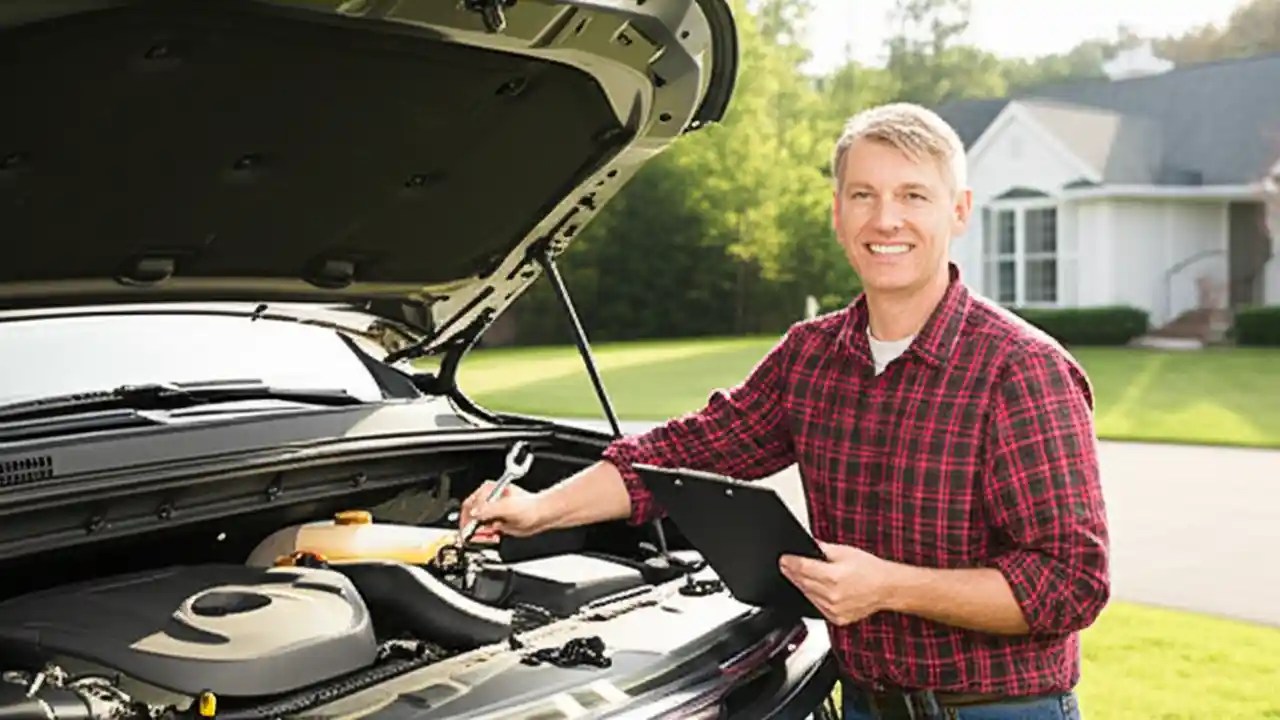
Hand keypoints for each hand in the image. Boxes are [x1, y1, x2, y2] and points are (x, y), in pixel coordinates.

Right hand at [457, 480, 547, 542]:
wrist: (540, 516)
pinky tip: (495, 536)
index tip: (468, 529)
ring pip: (476, 526)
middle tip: (480, 535)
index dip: (467, 518)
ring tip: (491, 535)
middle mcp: (487, 501)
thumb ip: (489, 509)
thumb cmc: (529, 506)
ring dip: (481, 534)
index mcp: (488, 491)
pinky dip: (486, 537)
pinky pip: (483, 532)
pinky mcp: (495, 523)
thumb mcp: (507, 506)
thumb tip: (474, 513)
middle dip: (473, 528)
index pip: (469, 505)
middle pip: (470, 516)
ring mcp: (491, 513)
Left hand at [779, 541, 898, 626]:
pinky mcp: (837, 618)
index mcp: (833, 576)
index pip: (803, 568)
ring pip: (808, 596)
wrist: (887, 588)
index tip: (783, 559)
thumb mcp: (846, 552)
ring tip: (797, 576)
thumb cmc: (870, 570)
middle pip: (803, 582)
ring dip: (801, 585)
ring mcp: (834, 609)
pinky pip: (817, 607)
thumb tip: (809, 546)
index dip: (790, 563)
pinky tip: (813, 589)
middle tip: (785, 565)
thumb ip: (824, 549)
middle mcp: (832, 595)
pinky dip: (813, 597)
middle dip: (792, 573)